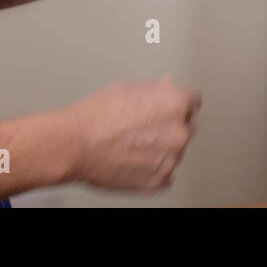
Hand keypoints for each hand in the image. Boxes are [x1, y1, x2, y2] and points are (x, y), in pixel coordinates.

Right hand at [64, 75, 200, 190]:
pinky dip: (153, 168)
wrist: (73, 144)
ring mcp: (170, 160)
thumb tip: (168, 85)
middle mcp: (179, 133)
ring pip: (174, 151)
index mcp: (175, 104)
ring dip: (161, 148)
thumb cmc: (95, 114)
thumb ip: (155, 88)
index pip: (192, 100)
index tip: (165, 107)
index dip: (176, 101)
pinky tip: (133, 159)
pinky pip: (165, 174)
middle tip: (142, 125)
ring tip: (132, 142)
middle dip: (170, 125)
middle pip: (186, 126)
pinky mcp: (158, 182)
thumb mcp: (127, 88)